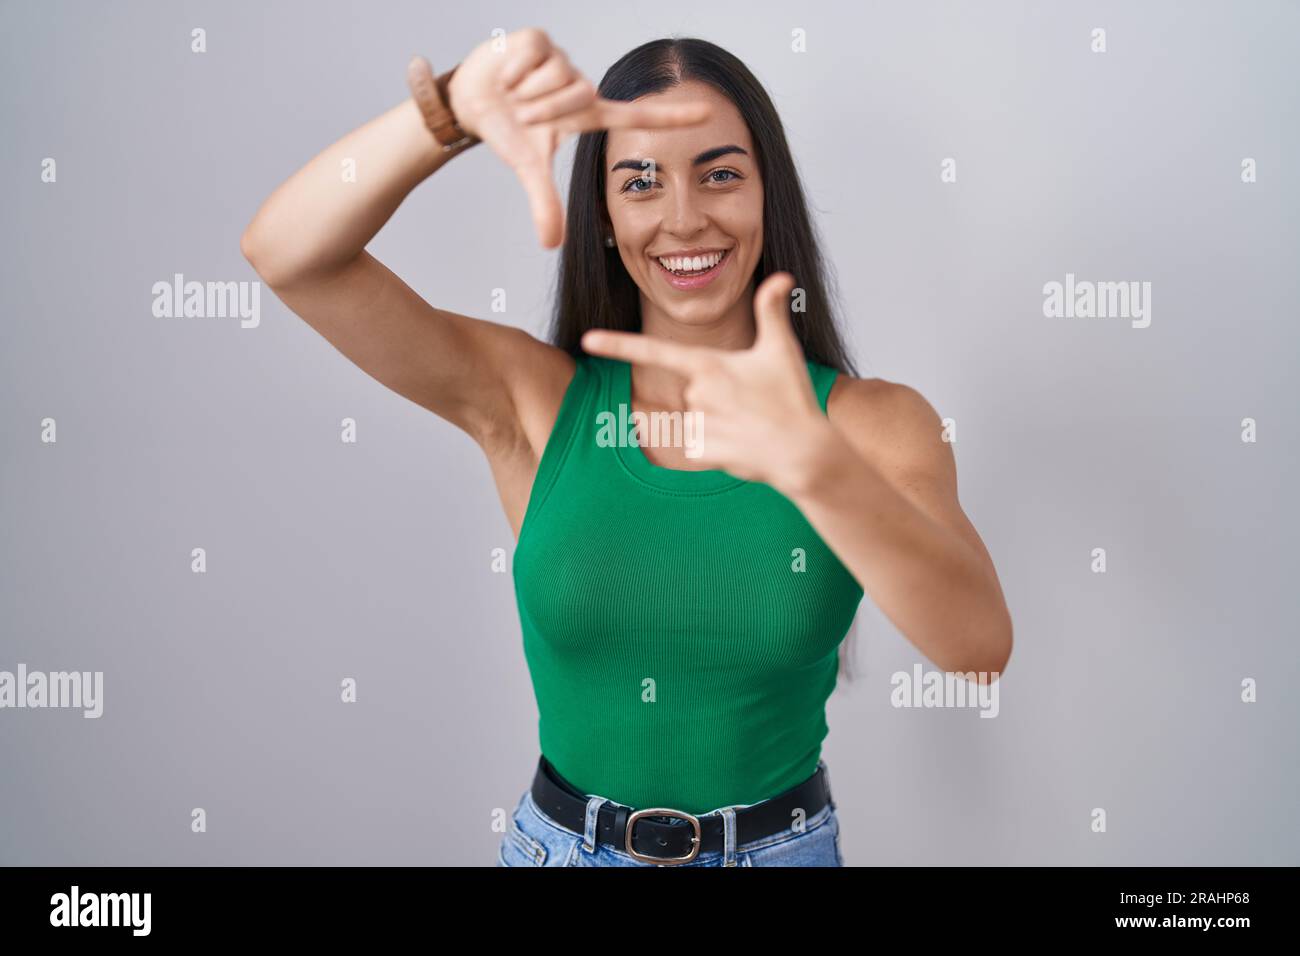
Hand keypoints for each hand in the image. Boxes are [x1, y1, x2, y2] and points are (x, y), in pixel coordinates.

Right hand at [445, 28, 712, 248]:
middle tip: (524, 114)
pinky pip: (534, 56)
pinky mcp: (540, 39)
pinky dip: (513, 70)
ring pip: (558, 76)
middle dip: (546, 110)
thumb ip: (545, 203)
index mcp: (589, 114)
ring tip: (514, 94)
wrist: (472, 101)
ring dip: (527, 92)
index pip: (639, 115)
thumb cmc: (510, 132)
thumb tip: (551, 244)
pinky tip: (506, 76)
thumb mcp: (528, 167)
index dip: (673, 116)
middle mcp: (582, 84)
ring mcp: (563, 60)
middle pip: (581, 94)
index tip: (711, 114)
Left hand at [579, 272, 838, 490]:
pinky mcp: (701, 452)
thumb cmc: (792, 398)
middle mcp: (696, 393)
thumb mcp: (781, 350)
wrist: (804, 453)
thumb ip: (772, 312)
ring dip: (718, 423)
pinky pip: (697, 445)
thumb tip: (781, 277)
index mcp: (709, 365)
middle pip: (692, 390)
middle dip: (718, 397)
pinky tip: (742, 446)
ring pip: (695, 418)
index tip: (588, 339)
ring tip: (749, 425)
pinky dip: (718, 447)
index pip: (654, 351)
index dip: (618, 345)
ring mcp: (697, 424)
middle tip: (752, 404)